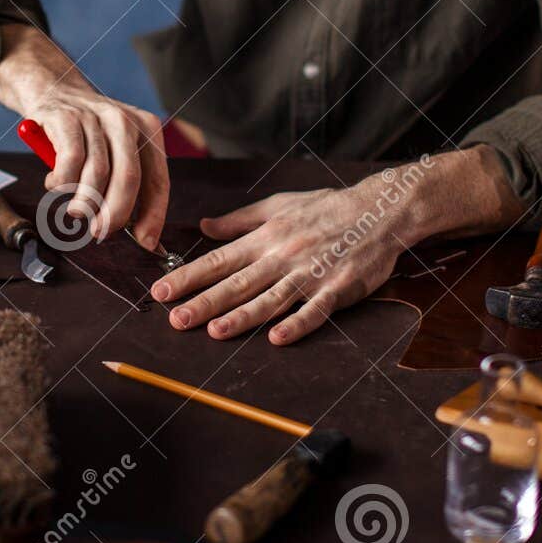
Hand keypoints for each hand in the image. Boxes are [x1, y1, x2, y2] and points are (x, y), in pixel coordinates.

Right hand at [0, 25, 168, 248]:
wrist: (54, 89)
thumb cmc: (88, 133)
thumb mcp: (116, 151)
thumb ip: (127, 186)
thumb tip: (140, 234)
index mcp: (147, 130)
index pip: (158, 180)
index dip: (153, 215)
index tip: (146, 242)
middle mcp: (125, 122)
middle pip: (129, 178)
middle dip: (115, 214)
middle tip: (101, 234)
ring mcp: (96, 117)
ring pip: (97, 173)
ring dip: (85, 203)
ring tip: (76, 212)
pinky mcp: (66, 117)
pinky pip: (69, 162)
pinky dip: (62, 183)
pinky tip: (57, 184)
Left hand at [152, 172, 417, 345]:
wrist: (380, 210)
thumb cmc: (328, 208)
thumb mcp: (280, 205)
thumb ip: (240, 220)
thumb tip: (204, 226)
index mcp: (266, 237)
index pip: (219, 260)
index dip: (188, 276)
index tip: (161, 292)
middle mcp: (283, 255)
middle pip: (238, 283)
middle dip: (204, 302)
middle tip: (175, 319)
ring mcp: (311, 273)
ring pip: (271, 298)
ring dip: (242, 316)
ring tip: (214, 331)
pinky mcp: (338, 288)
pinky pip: (316, 310)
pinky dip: (297, 323)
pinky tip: (278, 337)